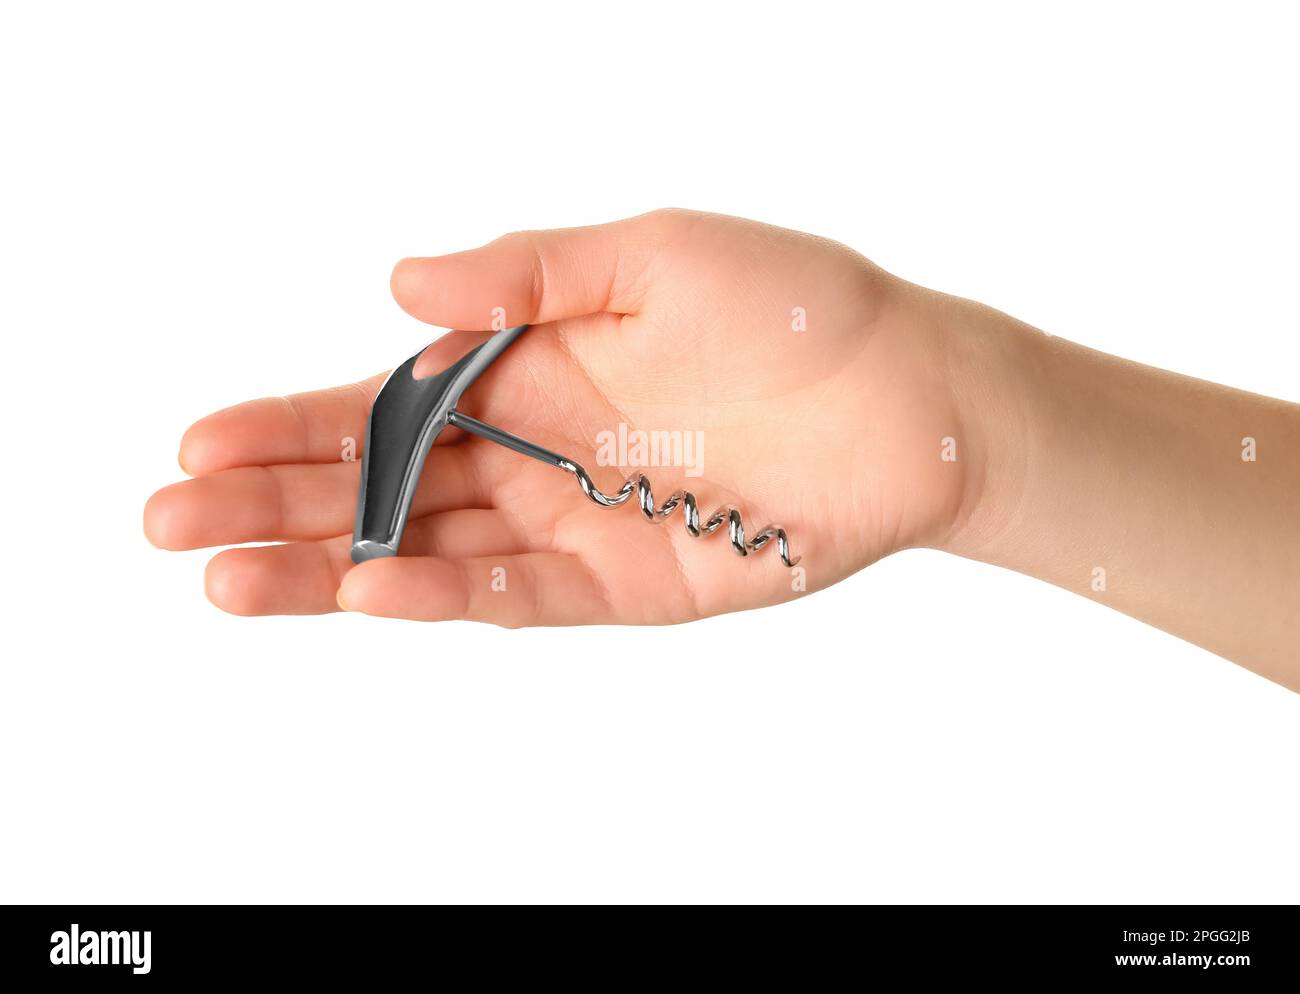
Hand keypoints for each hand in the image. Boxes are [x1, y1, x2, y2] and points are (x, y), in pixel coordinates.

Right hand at [144, 209, 987, 623]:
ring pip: (432, 554)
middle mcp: (536, 453)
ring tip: (229, 579)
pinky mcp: (631, 586)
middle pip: (383, 489)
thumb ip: (525, 275)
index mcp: (526, 369)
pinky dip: (449, 596)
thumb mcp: (650, 254)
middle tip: (172, 525)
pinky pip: (525, 598)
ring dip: (331, 567)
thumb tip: (399, 278)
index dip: (289, 425)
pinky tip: (374, 589)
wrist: (910, 394)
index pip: (380, 404)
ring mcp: (577, 523)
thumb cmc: (790, 306)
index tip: (198, 443)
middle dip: (276, 506)